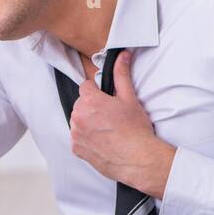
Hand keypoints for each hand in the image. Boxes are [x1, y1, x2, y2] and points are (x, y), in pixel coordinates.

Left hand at [70, 49, 176, 197]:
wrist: (137, 158)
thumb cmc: (135, 130)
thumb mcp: (130, 98)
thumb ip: (121, 74)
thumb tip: (122, 56)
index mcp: (89, 101)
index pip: (85, 86)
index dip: (97, 91)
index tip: (106, 99)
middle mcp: (78, 117)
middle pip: (81, 104)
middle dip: (92, 107)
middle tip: (110, 115)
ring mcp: (76, 134)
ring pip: (78, 120)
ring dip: (88, 122)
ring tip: (107, 129)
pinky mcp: (77, 149)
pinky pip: (78, 138)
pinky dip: (86, 138)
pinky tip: (102, 140)